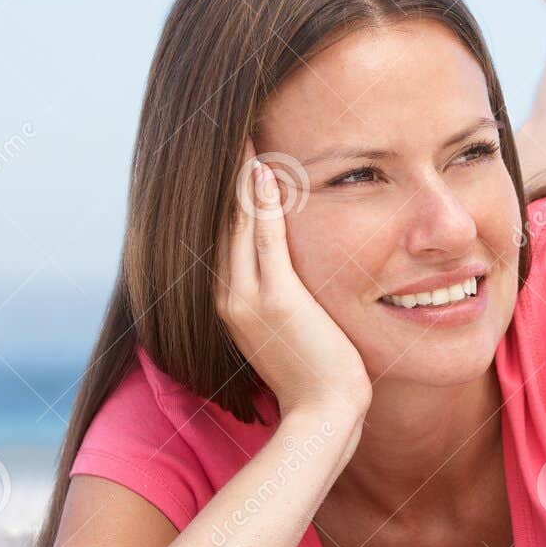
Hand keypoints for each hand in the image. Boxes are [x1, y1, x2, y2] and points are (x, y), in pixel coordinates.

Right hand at [216, 138, 372, 420]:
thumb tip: (298, 283)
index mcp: (231, 302)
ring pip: (237, 223)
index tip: (235, 157)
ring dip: (240, 178)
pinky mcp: (276, 298)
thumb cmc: (319, 377)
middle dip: (226, 176)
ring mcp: (248, 297)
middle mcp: (229, 296)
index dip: (227, 195)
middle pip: (221, 221)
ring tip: (242, 136)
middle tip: (232, 132)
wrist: (325, 414)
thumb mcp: (294, 331)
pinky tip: (264, 171)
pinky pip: (265, 238)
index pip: (224, 235)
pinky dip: (262, 203)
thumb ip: (287, 301)